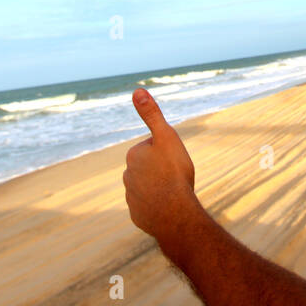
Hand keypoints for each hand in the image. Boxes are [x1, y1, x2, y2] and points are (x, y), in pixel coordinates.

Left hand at [122, 88, 200, 249]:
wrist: (174, 213)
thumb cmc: (173, 173)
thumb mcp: (166, 137)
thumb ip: (152, 115)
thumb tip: (137, 90)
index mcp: (133, 155)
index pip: (153, 148)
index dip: (167, 152)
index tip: (175, 160)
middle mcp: (128, 176)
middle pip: (150, 168)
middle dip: (163, 170)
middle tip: (177, 176)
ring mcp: (131, 198)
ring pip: (150, 188)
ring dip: (161, 188)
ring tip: (175, 193)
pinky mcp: (138, 216)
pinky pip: (149, 207)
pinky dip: (158, 206)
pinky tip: (169, 208)